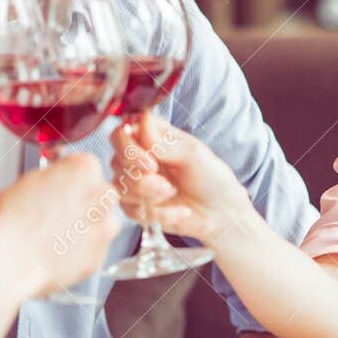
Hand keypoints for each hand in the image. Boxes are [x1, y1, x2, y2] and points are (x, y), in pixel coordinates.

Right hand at [0, 153, 119, 297]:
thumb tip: (58, 186)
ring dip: (84, 230)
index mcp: (85, 168)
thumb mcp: (29, 180)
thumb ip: (54, 178)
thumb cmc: (9, 219)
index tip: (58, 190)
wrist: (7, 258)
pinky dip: (78, 254)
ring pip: (100, 225)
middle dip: (82, 205)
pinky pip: (92, 252)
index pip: (85, 167)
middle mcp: (102, 195)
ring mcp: (104, 228)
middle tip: (56, 216)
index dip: (68, 181)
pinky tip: (55, 254)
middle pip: (98, 196)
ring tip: (54, 238)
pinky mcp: (99, 257)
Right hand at [110, 111, 254, 245]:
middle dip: (139, 176)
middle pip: (116, 160)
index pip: (121, 132)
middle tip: (164, 184)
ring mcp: (136, 183)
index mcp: (151, 137)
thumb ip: (165, 142)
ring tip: (173, 193)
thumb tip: (142, 123)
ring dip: (148, 194)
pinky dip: (159, 213)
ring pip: (121, 187)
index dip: (128, 147)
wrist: (221, 213)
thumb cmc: (211, 177)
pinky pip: (133, 211)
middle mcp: (139, 157)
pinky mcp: (137, 207)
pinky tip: (179, 212)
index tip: (151, 162)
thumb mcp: (194, 155)